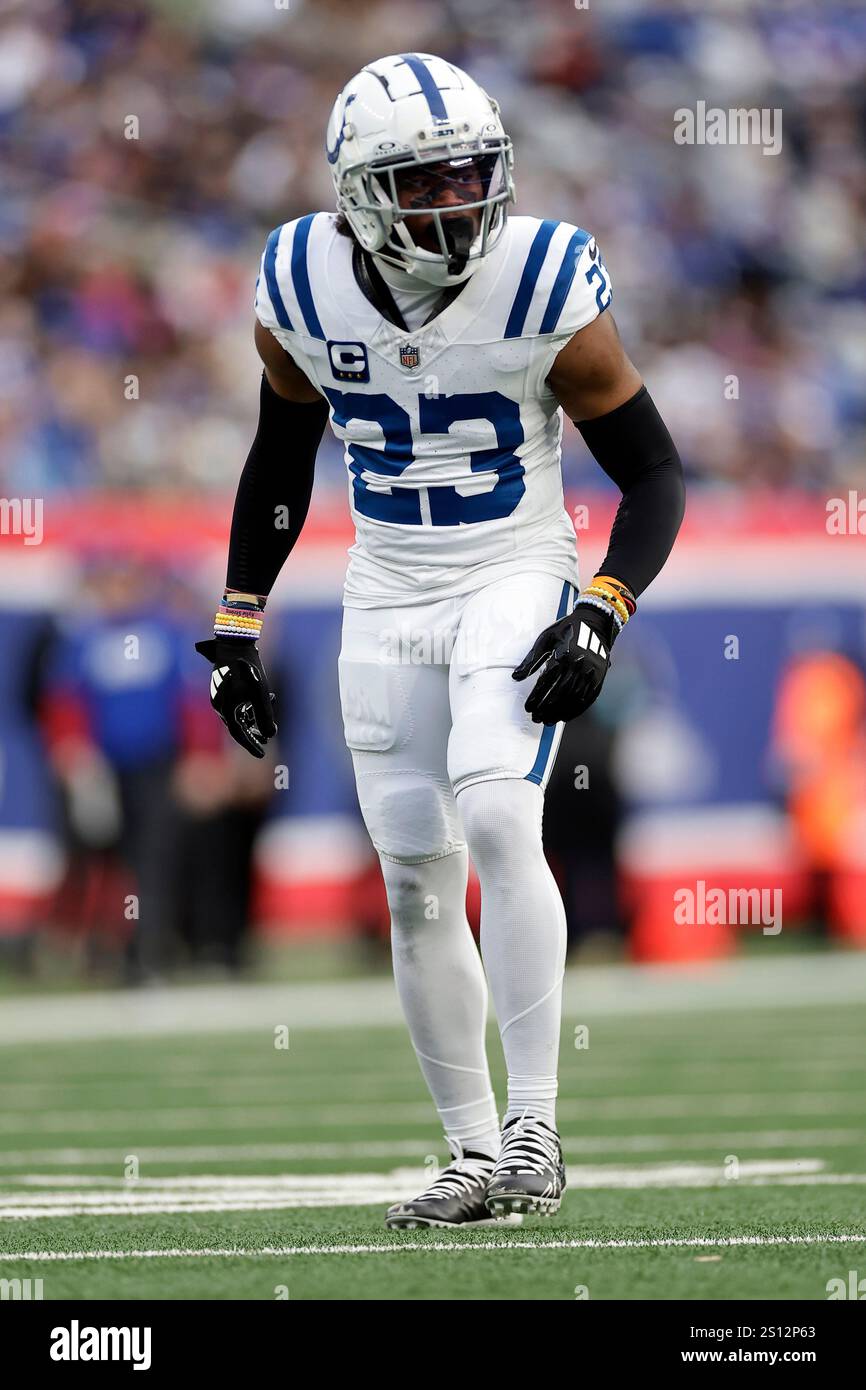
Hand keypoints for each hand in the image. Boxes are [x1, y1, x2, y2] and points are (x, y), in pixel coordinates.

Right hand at [195, 637, 276, 757]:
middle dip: (254, 732)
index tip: (262, 754)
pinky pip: (238, 704)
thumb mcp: (260, 692)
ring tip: (270, 721)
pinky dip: (251, 706)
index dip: (251, 745)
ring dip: (255, 717)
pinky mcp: (225, 689)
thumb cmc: (248, 668)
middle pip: (238, 725)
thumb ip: (265, 714)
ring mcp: (221, 697)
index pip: (238, 733)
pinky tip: (269, 696)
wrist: (235, 643)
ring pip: (239, 714)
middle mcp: (220, 705)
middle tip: (266, 741)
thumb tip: (270, 735)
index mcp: (225, 708)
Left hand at [512, 602, 615, 724]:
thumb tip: (516, 676)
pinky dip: (576, 710)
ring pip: (573, 698)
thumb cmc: (567, 629)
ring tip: (547, 721)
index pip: (547, 682)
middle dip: (546, 708)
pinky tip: (565, 717)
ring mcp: (592, 673)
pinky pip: (587, 698)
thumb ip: (531, 659)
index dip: (536, 697)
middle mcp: (580, 665)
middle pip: (560, 693)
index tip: (528, 707)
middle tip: (535, 718)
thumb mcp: (546, 639)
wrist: (596, 623)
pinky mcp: (599, 678)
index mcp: (565, 654)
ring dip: (559, 712)